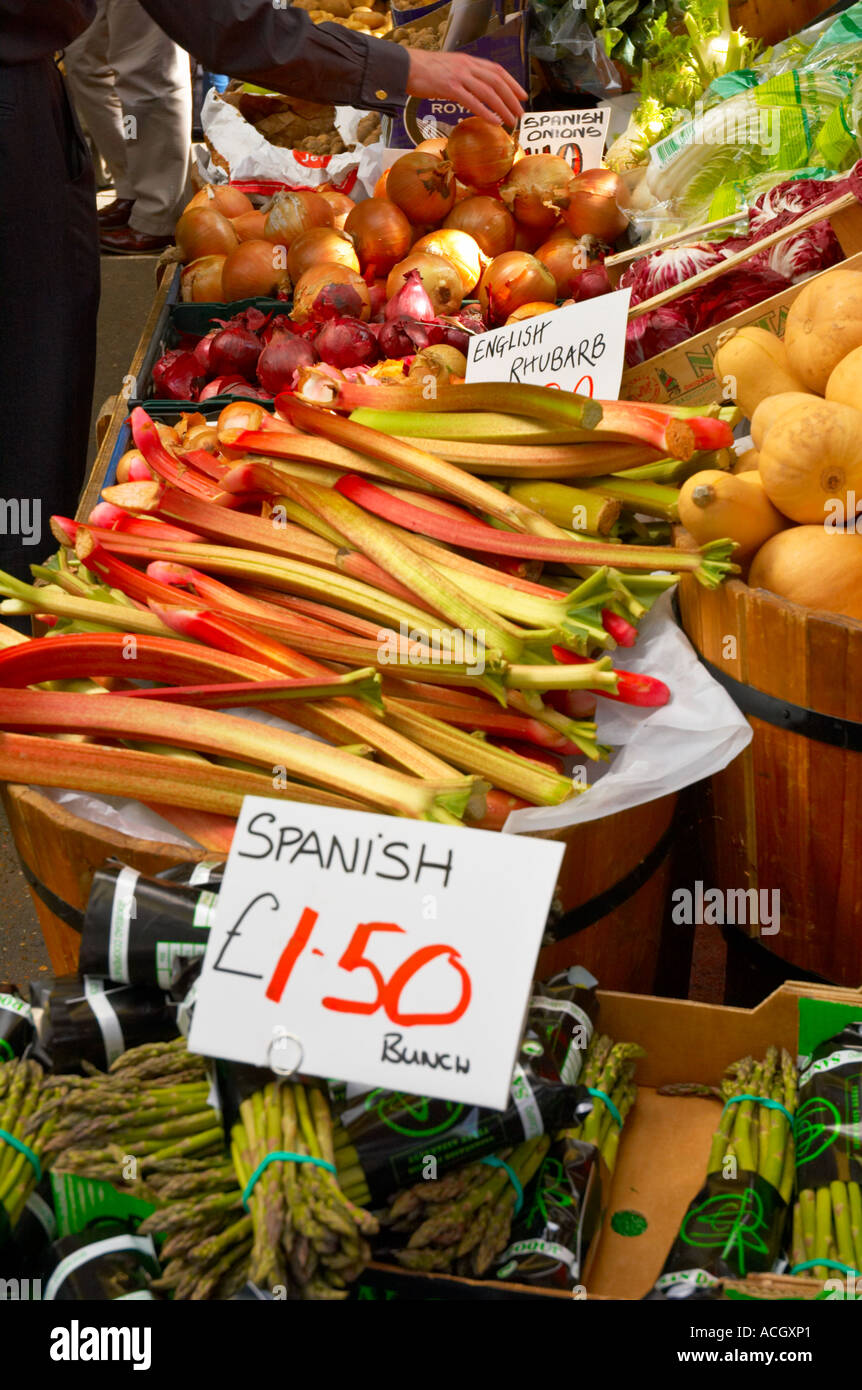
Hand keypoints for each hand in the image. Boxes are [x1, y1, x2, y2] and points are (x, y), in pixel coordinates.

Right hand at [406, 50, 525, 126]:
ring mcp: (459, 76)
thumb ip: (463, 77)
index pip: (497, 70)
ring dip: (503, 107)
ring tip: (511, 120)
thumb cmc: (424, 71)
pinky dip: (485, 112)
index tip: (522, 95)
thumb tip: (474, 91)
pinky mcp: (449, 87)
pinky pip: (472, 101)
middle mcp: (467, 66)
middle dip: (512, 98)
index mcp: (468, 61)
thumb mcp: (449, 69)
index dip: (512, 82)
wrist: (405, 66)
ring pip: (488, 91)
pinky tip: (494, 121)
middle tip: (521, 112)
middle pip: (497, 81)